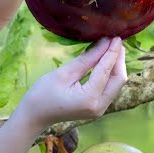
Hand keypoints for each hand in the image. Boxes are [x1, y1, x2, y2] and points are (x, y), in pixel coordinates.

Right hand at [14, 37, 128, 128]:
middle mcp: (99, 107)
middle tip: (115, 40)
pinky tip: (106, 61)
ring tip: (112, 48)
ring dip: (115, 66)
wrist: (34, 116)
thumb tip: (104, 42)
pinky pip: (110, 88)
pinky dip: (110, 74)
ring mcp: (100, 110)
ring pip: (116, 84)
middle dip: (118, 59)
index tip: (116, 36)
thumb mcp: (64, 73)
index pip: (106, 71)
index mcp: (89, 98)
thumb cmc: (42, 94)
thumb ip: (87, 59)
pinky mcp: (97, 108)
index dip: (112, 52)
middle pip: (118, 80)